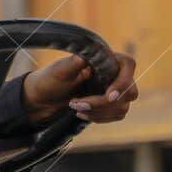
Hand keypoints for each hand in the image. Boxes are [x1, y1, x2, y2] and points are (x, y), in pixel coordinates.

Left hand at [20, 51, 138, 123]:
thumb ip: (74, 63)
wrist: (43, 97)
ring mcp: (115, 89)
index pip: (128, 65)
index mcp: (104, 59)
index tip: (108, 95)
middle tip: (76, 103)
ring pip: (122, 106)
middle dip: (103, 103)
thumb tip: (86, 54)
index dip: (123, 81)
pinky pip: (117, 115)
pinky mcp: (112, 105)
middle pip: (128, 91)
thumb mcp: (59, 71)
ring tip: (75, 107)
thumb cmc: (49, 79)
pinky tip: (81, 114)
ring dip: (99, 111)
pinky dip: (99, 117)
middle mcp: (113, 73)